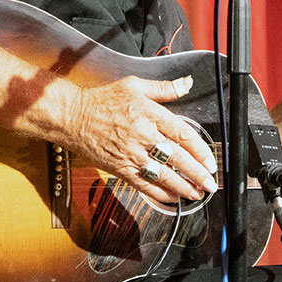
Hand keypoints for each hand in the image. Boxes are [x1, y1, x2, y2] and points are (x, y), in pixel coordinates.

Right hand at [65, 75, 217, 204]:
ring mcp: (131, 154)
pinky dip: (159, 193)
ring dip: (182, 186)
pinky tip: (172, 197)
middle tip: (210, 183)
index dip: (200, 150)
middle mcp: (142, 135)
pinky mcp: (119, 168)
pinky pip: (143, 184)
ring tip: (197, 193)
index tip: (211, 161)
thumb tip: (186, 83)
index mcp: (149, 114)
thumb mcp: (134, 86)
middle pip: (176, 157)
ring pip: (162, 174)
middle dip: (197, 173)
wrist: (71, 116)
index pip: (182, 134)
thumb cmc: (102, 100)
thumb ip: (164, 88)